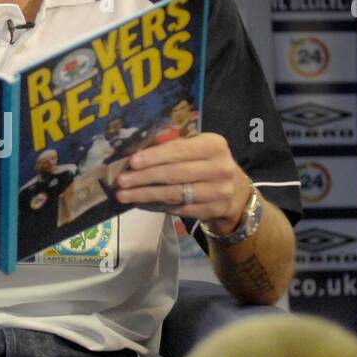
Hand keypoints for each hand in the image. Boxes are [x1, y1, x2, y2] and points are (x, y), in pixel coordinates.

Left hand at [111, 132, 251, 233]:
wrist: (236, 192)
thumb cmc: (207, 164)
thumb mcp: (198, 149)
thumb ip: (174, 149)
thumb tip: (135, 155)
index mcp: (214, 145)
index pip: (179, 151)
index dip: (154, 157)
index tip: (132, 162)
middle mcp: (220, 168)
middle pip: (174, 174)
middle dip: (144, 178)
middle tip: (121, 181)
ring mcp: (218, 192)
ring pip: (174, 194)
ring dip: (145, 195)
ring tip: (123, 195)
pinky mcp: (212, 210)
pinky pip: (177, 209)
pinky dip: (155, 206)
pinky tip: (139, 203)